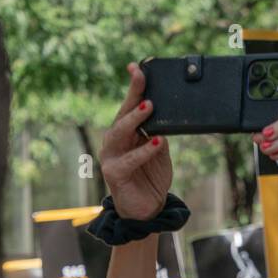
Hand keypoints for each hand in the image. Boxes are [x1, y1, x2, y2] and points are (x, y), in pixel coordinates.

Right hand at [99, 62, 172, 220]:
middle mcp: (115, 141)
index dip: (133, 87)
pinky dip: (144, 151)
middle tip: (142, 80)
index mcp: (126, 133)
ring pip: (119, 133)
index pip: (129, 106)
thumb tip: (166, 115)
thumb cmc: (151, 178)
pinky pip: (129, 160)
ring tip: (150, 106)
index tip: (137, 67)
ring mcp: (111, 157)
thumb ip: (158, 134)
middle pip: (122, 114)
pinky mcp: (114, 174)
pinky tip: (157, 142)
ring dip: (135, 119)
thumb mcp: (159, 152)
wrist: (147, 210)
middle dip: (132, 95)